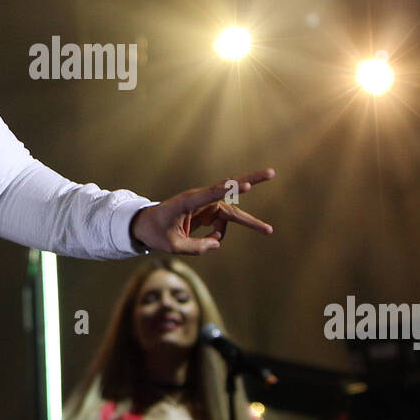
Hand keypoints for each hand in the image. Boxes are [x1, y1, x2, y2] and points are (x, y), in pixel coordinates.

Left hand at [130, 168, 274, 255]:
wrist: (145, 224)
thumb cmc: (155, 231)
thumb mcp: (173, 246)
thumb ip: (197, 247)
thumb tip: (217, 243)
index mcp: (188, 201)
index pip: (213, 194)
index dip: (230, 190)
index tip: (247, 185)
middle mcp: (200, 198)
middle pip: (230, 190)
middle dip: (252, 181)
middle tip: (273, 172)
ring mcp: (205, 203)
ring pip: (231, 214)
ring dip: (246, 222)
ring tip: (266, 230)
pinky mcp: (207, 211)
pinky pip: (222, 224)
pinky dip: (219, 234)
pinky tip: (209, 239)